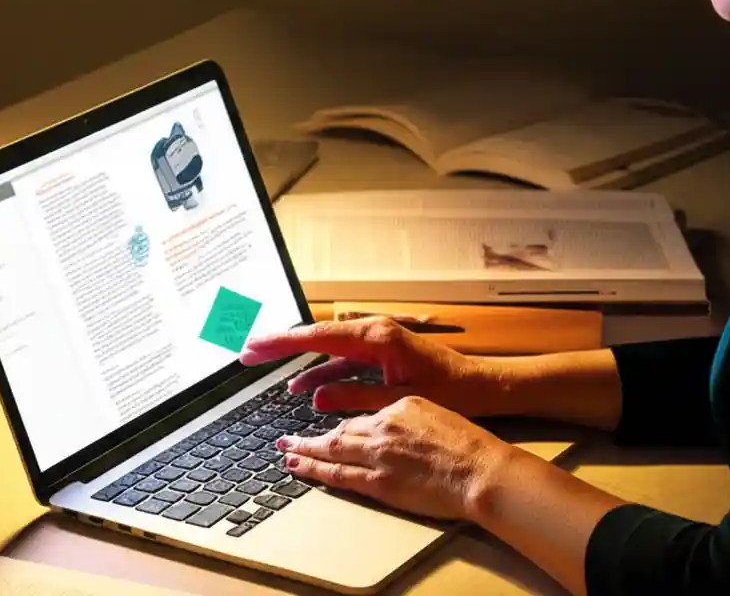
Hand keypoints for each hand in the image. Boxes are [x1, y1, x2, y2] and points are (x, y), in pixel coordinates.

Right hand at [240, 317, 496, 414]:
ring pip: (327, 349)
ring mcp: (376, 341)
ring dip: (301, 363)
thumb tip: (315, 396)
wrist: (482, 386)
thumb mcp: (397, 398)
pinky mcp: (381, 352)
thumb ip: (353, 396)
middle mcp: (372, 332)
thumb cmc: (449, 390)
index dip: (280, 344)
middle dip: (280, 346)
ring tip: (270, 374)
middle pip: (315, 336)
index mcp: (375, 338)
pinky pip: (343, 359)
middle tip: (247, 353)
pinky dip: (324, 372)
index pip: (315, 337)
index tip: (253, 349)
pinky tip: (307, 389)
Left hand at [277, 395, 513, 520]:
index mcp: (399, 406)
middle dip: (311, 436)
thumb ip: (410, 416)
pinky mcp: (379, 481)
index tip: (331, 430)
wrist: (480, 470)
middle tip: (288, 439)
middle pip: (339, 430)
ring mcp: (378, 454)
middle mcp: (383, 426)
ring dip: (305, 451)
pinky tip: (299, 469)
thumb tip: (393, 423)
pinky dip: (316, 470)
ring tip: (286, 452)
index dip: (342, 424)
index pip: (362, 416)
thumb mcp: (437, 413)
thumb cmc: (469, 446)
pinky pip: (339, 475)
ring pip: (332, 450)